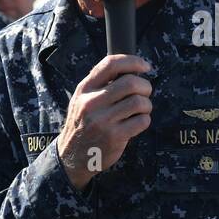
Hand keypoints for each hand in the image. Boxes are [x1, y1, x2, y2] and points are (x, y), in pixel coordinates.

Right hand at [57, 54, 152, 190]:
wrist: (71, 156)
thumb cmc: (82, 124)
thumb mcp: (81, 99)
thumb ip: (100, 83)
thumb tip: (130, 68)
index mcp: (85, 89)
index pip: (111, 64)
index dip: (133, 61)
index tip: (145, 66)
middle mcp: (92, 102)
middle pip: (130, 83)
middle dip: (145, 86)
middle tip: (145, 93)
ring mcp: (103, 120)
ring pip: (139, 102)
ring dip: (146, 105)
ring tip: (141, 110)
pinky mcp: (114, 137)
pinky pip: (142, 121)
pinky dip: (144, 120)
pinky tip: (136, 123)